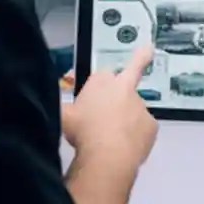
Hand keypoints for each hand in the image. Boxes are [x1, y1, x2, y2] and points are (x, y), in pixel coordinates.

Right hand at [61, 47, 159, 167]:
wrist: (107, 155)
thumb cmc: (82, 131)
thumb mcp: (63, 115)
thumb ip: (64, 107)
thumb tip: (52, 102)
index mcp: (100, 81)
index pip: (103, 74)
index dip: (100, 84)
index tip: (97, 95)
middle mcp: (123, 87)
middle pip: (130, 76)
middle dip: (139, 61)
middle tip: (148, 48)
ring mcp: (140, 105)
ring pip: (135, 108)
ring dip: (128, 117)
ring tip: (115, 138)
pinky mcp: (151, 124)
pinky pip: (144, 128)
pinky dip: (138, 134)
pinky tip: (127, 145)